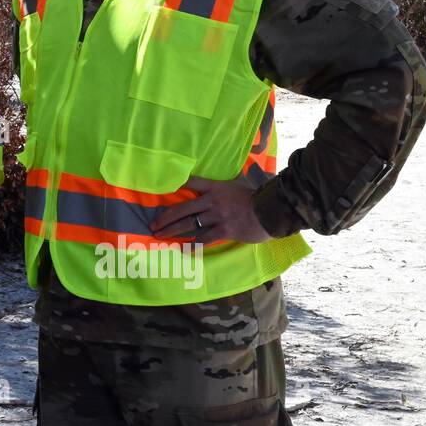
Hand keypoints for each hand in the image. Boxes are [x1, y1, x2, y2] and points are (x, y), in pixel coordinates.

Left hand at [149, 175, 272, 243]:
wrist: (272, 211)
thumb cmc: (257, 196)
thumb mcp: (241, 183)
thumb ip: (230, 182)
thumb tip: (230, 176)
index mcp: (216, 187)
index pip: (192, 182)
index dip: (177, 185)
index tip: (163, 190)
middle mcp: (212, 200)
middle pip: (183, 209)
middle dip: (166, 218)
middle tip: (153, 225)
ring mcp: (217, 216)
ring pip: (189, 224)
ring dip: (173, 231)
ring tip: (160, 236)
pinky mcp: (224, 230)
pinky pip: (204, 238)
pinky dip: (193, 244)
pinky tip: (183, 249)